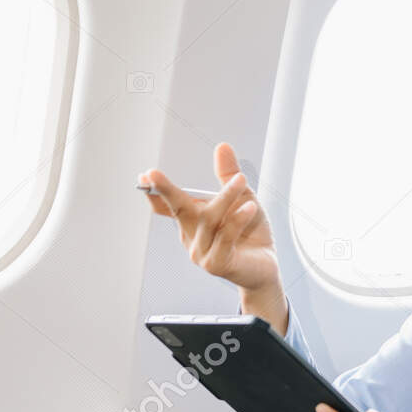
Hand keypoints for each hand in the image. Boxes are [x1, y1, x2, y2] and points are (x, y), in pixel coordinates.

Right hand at [138, 143, 284, 316]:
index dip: (155, 191)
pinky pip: (225, 237)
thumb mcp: (242, 197)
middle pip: (179, 208)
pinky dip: (237, 220)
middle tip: (153, 174)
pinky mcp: (216, 264)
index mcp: (191, 220)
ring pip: (208, 219)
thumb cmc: (251, 232)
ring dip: (226, 197)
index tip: (145, 175)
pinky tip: (250, 208)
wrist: (267, 265)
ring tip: (241, 181)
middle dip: (166, 191)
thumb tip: (222, 147)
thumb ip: (229, 175)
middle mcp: (191, 236)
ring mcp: (200, 252)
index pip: (168, 205)